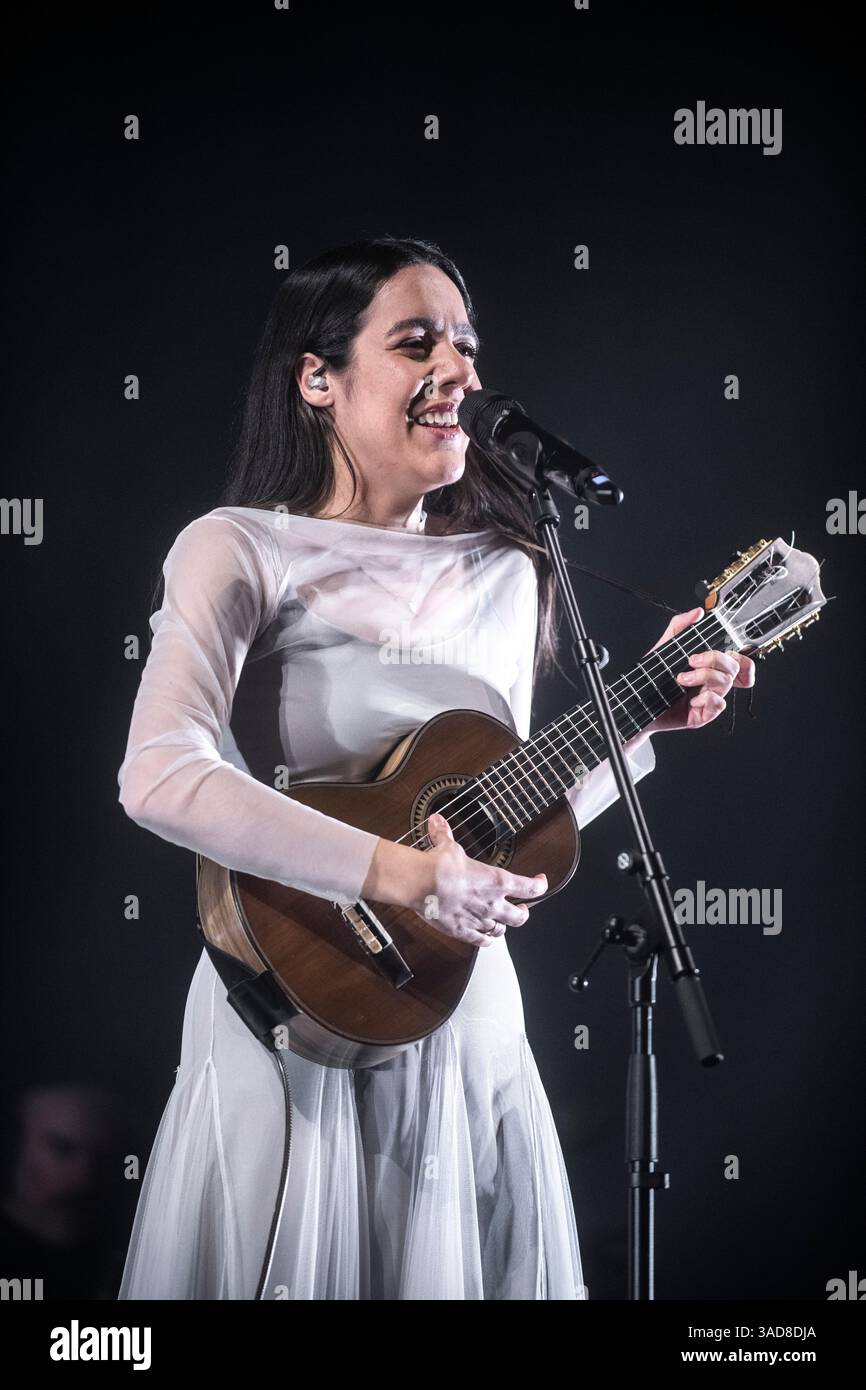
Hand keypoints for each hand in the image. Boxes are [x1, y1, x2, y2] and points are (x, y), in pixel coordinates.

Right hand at [407, 812, 547, 948]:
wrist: (423, 883)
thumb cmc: (440, 866)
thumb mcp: (448, 846)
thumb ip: (445, 835)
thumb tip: (437, 821)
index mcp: (498, 881)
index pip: (531, 888)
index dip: (540, 886)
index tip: (540, 881)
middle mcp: (493, 903)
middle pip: (520, 917)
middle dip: (522, 913)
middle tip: (521, 909)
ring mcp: (479, 920)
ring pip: (500, 931)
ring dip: (501, 927)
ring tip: (500, 924)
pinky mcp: (463, 931)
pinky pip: (481, 941)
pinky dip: (485, 940)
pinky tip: (484, 939)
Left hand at [644, 607, 755, 732]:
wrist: (636, 702)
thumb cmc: (652, 678)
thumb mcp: (663, 647)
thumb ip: (679, 627)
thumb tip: (697, 613)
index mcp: (709, 667)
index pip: (740, 661)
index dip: (743, 657)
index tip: (726, 650)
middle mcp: (712, 683)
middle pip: (734, 667)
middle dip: (715, 659)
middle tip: (691, 660)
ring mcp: (709, 699)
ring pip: (725, 683)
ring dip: (704, 677)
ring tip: (681, 678)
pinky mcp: (703, 715)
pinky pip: (718, 705)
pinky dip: (707, 698)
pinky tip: (691, 699)